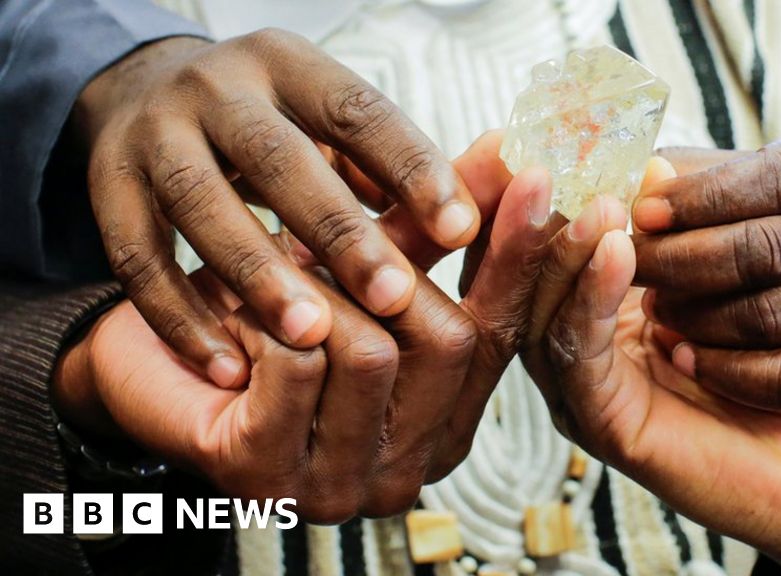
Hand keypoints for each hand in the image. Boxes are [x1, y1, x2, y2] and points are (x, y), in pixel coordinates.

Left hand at [53, 133, 553, 518]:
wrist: (146, 371)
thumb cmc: (262, 321)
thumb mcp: (357, 273)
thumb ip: (431, 232)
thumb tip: (506, 158)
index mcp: (440, 426)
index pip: (500, 334)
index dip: (515, 253)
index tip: (536, 177)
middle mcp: (404, 471)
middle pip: (450, 343)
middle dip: (387, 273)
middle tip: (323, 244)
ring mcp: (338, 488)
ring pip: (372, 350)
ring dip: (315, 296)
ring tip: (271, 293)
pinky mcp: (267, 479)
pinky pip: (297, 363)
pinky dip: (263, 319)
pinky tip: (237, 329)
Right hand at [74, 32, 481, 388]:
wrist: (146, 98)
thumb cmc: (273, 133)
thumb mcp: (332, 135)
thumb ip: (402, 171)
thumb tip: (494, 191)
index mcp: (288, 65)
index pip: (357, 110)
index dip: (411, 169)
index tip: (464, 229)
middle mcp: (217, 88)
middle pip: (279, 156)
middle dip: (339, 229)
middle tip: (395, 295)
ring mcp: (153, 136)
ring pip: (202, 204)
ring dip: (258, 273)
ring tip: (310, 335)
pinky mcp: (105, 188)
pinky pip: (136, 257)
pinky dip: (180, 316)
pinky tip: (227, 366)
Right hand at [520, 194, 780, 574]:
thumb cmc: (772, 358)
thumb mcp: (722, 277)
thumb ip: (682, 231)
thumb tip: (650, 163)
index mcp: (590, 312)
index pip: (533, 251)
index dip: (523, 201)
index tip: (531, 143)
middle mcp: (573, 351)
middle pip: (521, 283)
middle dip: (525, 221)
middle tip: (537, 164)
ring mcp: (581, 391)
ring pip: (544, 316)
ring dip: (562, 254)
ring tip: (594, 202)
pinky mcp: (603, 426)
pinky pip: (582, 357)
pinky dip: (592, 300)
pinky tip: (617, 251)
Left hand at [631, 138, 780, 408]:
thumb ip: (711, 173)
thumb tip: (643, 175)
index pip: (765, 179)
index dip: (696, 199)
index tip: (641, 214)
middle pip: (760, 252)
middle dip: (679, 263)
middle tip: (628, 269)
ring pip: (766, 318)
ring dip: (695, 319)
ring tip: (655, 311)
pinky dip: (729, 373)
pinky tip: (687, 358)